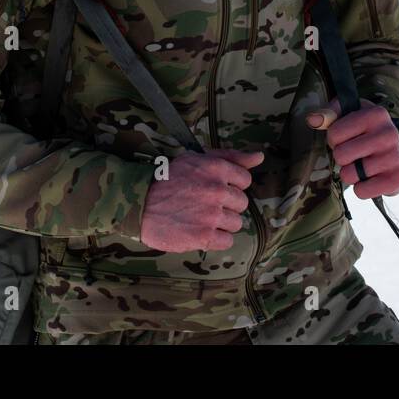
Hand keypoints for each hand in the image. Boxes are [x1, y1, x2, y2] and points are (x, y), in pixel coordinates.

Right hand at [139, 149, 263, 252]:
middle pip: (242, 203)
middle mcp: (217, 190)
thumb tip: (259, 157)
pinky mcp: (204, 236)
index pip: (245, 180)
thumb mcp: (196, 159)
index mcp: (216, 168)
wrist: (139, 203)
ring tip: (201, 218)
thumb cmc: (167, 179)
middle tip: (204, 204)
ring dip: (221, 223)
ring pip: (236, 223)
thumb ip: (230, 157)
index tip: (215, 189)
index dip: (231, 185)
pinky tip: (201, 231)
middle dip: (226, 205)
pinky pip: (227, 241)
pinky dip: (216, 238)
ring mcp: (211, 214)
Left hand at [307, 97, 398, 198]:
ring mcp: (394, 157)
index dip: (334, 139)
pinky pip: (361, 192)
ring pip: (348, 175)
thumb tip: (313, 119)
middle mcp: (388, 133)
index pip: (334, 133)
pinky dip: (360, 189)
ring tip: (361, 165)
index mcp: (375, 114)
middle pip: (341, 155)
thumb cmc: (365, 132)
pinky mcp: (396, 179)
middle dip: (342, 157)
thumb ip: (329, 114)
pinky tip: (369, 178)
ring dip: (350, 173)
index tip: (347, 138)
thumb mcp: (349, 115)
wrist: (393, 153)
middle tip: (354, 154)